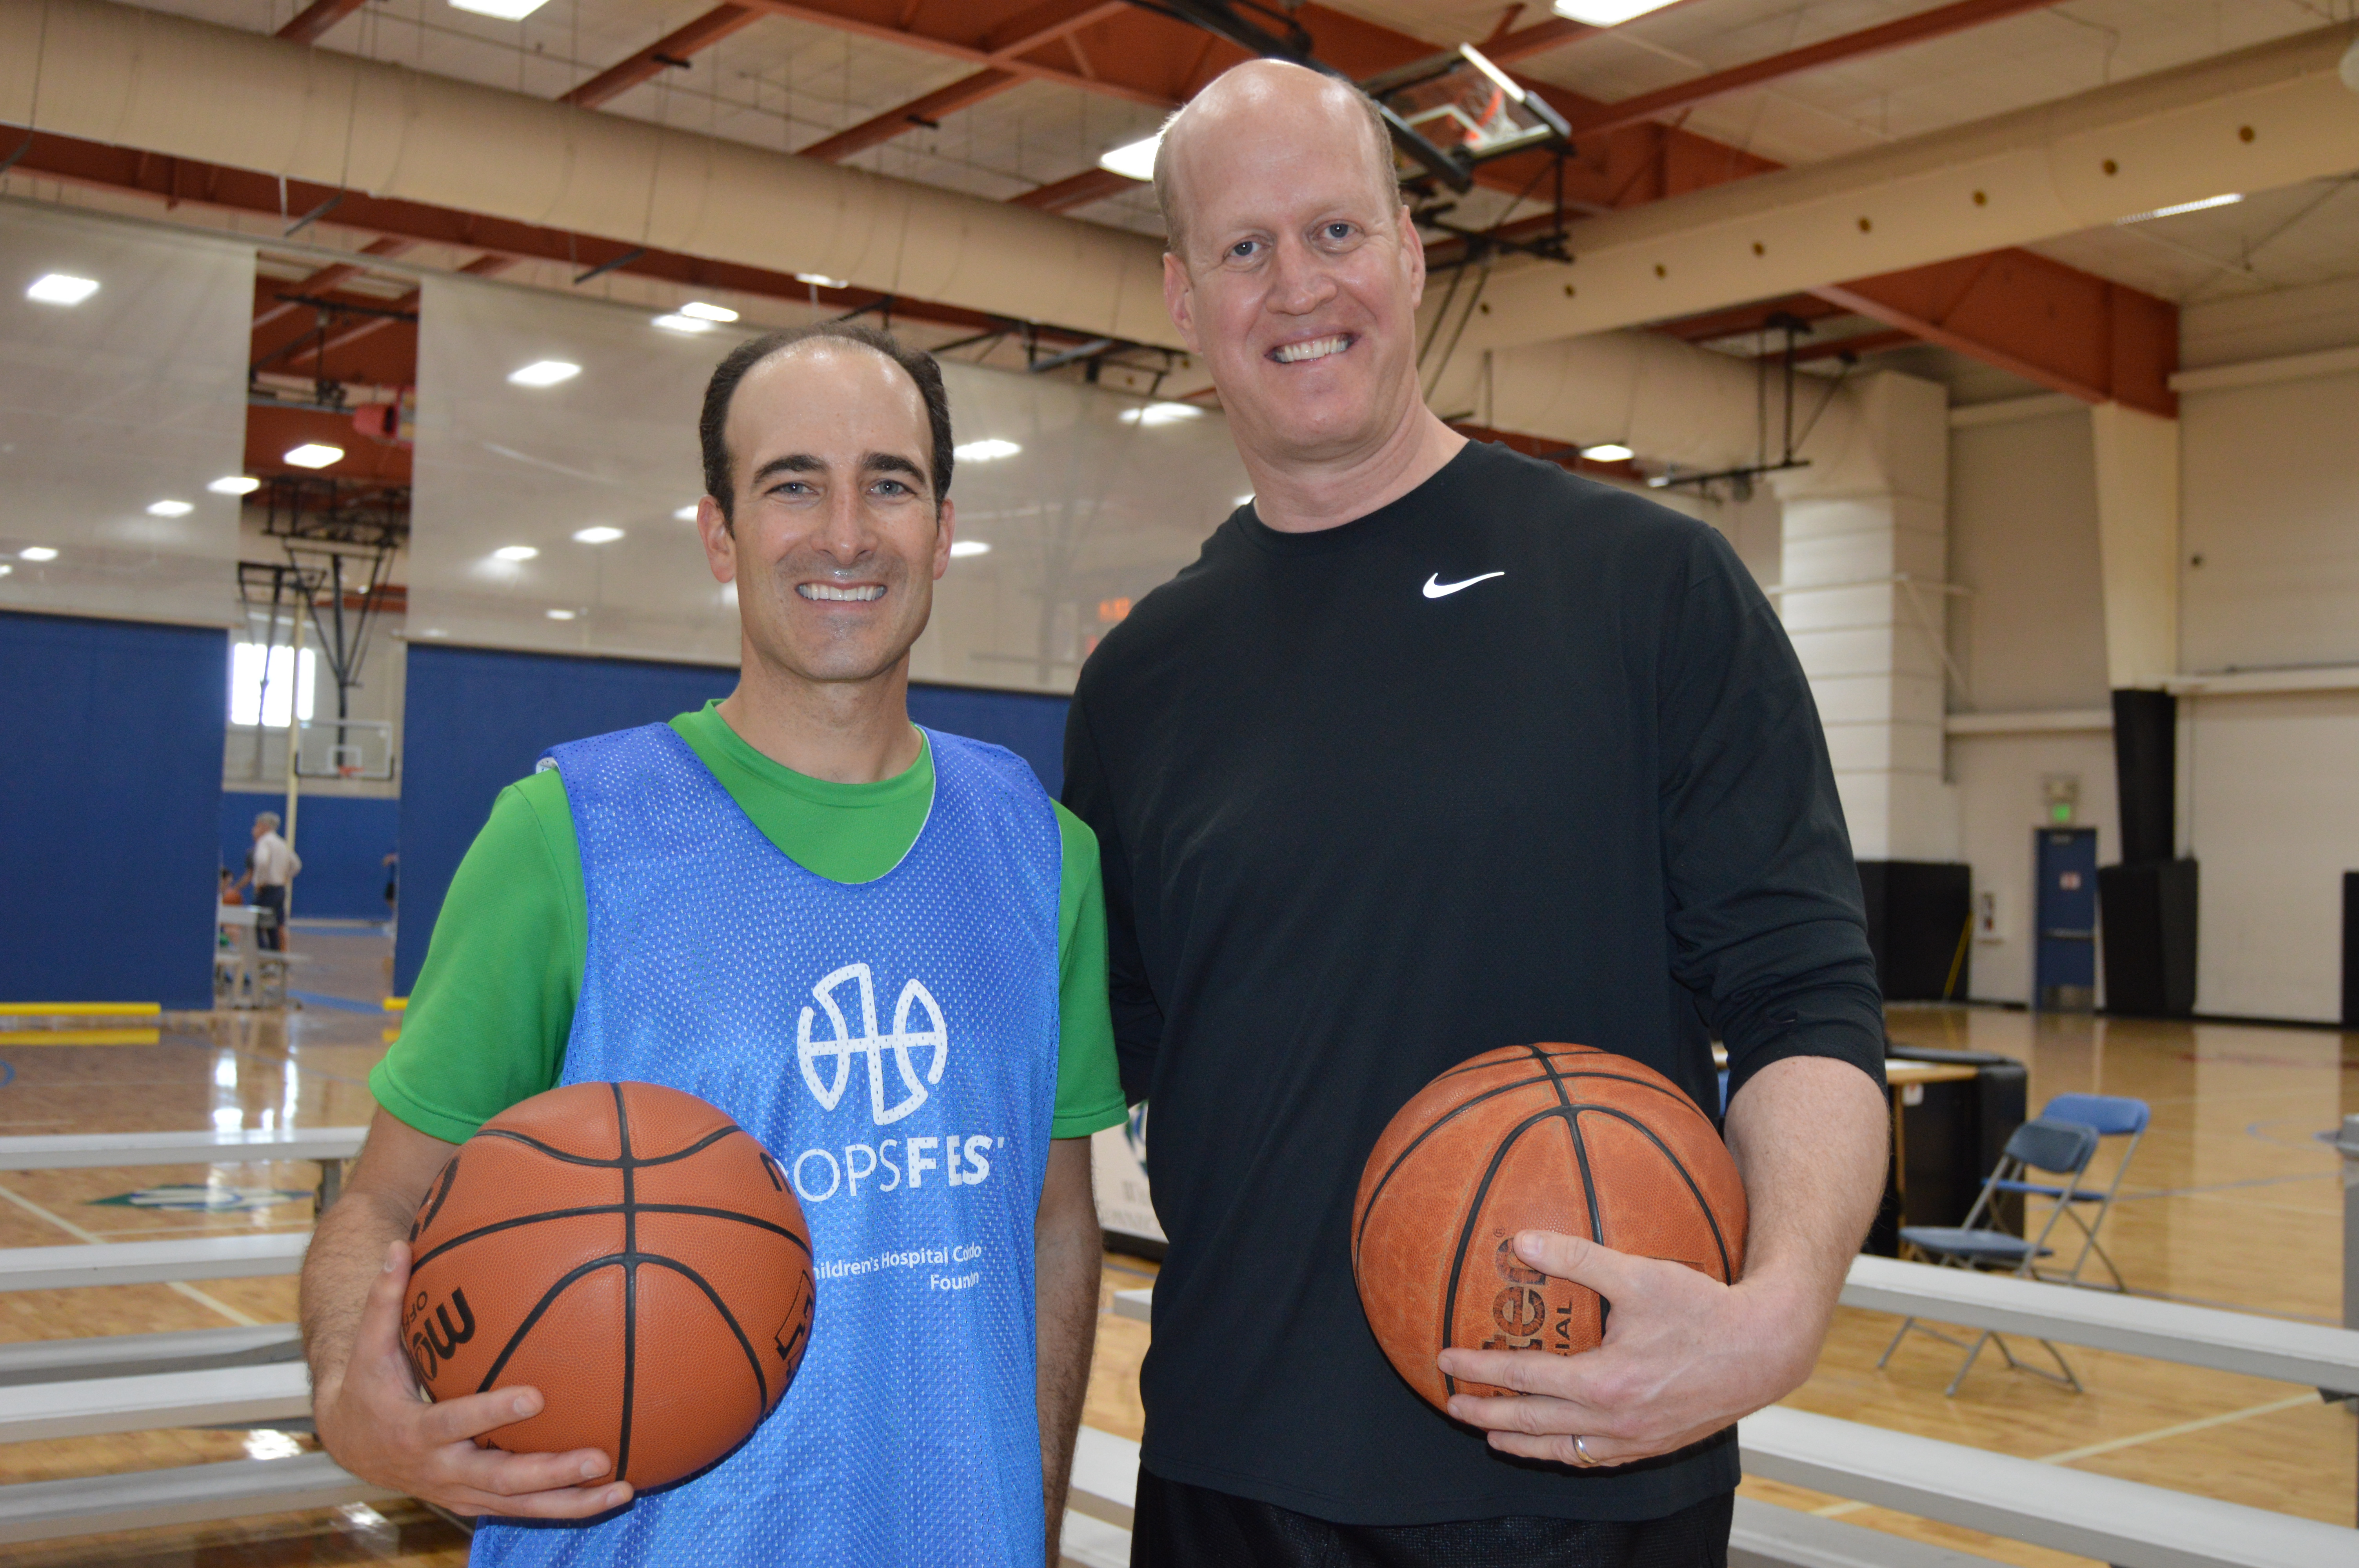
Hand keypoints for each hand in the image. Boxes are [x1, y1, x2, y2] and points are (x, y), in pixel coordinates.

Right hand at [313, 1241, 631, 1518]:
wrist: (353, 1444)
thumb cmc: (369, 1383)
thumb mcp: (369, 1345)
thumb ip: (384, 1299)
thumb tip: (396, 1245)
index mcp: (415, 1431)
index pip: (456, 1422)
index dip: (492, 1412)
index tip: (537, 1397)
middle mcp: (441, 1469)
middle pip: (501, 1479)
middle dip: (550, 1472)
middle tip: (599, 1457)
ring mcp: (461, 1491)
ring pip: (520, 1505)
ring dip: (572, 1501)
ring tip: (625, 1488)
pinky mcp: (477, 1500)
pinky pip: (525, 1508)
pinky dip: (567, 1506)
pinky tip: (614, 1494)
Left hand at [1434, 1230, 1816, 1468]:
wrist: (1764, 1350)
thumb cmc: (1704, 1308)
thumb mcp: (1639, 1274)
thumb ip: (1576, 1255)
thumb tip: (1520, 1239)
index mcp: (1604, 1383)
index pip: (1524, 1378)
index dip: (1481, 1368)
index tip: (1445, 1358)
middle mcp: (1614, 1421)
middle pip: (1533, 1424)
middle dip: (1487, 1416)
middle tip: (1451, 1404)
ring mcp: (1635, 1440)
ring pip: (1563, 1450)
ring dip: (1521, 1443)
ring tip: (1491, 1436)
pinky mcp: (1654, 1446)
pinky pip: (1597, 1458)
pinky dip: (1566, 1453)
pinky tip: (1557, 1444)